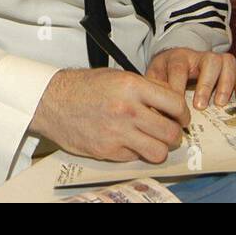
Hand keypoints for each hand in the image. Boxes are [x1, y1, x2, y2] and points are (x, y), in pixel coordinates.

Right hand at [29, 68, 190, 163]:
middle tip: (170, 132)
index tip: (182, 117)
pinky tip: (128, 142)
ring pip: (158, 152)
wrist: (52, 101)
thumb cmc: (84, 87)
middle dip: (175, 134)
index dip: (183, 113)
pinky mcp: (108, 151)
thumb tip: (171, 103)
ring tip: (153, 141)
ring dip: (160, 148)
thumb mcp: (119, 77)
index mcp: (132, 86)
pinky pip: (135, 157)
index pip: (175, 104)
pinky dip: (136, 152)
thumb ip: (146, 89)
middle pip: (171, 132)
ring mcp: (118, 133)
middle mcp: (128, 110)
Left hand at [145, 47, 235, 108]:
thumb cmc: (165, 70)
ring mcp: (215, 60)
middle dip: (206, 85)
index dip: (178, 87)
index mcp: (178, 57)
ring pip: (226, 62)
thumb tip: (153, 109)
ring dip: (225, 84)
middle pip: (209, 61)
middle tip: (200, 107)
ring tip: (220, 104)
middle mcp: (199, 55)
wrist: (175, 56)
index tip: (175, 107)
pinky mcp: (227, 67)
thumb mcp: (154, 75)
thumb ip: (154, 88)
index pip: (179, 68)